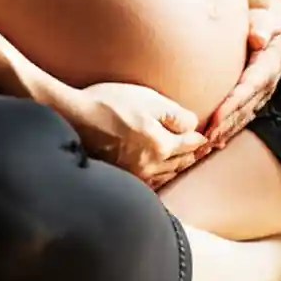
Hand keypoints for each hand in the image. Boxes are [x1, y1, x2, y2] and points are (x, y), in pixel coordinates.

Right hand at [51, 82, 207, 187]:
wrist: (73, 118)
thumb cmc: (110, 104)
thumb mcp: (149, 100)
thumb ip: (176, 115)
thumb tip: (194, 126)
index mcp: (162, 146)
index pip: (189, 144)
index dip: (200, 139)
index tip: (207, 139)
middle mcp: (150, 165)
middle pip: (178, 162)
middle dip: (190, 155)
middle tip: (199, 151)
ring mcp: (133, 174)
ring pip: (164, 174)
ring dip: (175, 167)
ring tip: (182, 161)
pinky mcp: (118, 175)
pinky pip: (146, 180)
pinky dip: (157, 175)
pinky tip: (156, 172)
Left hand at [202, 5, 280, 152]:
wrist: (266, 22)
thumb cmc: (260, 17)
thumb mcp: (265, 18)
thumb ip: (261, 26)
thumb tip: (259, 38)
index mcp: (271, 62)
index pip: (251, 87)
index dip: (234, 104)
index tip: (216, 118)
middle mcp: (267, 82)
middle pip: (246, 108)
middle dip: (226, 125)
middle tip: (206, 140)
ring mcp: (260, 92)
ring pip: (243, 116)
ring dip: (225, 133)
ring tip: (206, 147)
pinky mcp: (252, 97)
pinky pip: (240, 116)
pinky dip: (226, 130)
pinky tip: (212, 144)